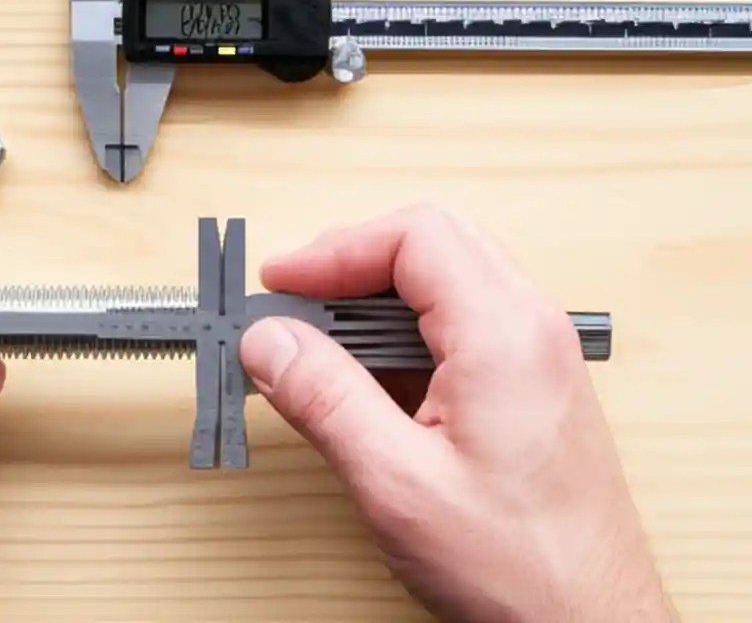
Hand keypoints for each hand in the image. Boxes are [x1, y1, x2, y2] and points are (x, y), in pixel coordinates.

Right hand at [240, 205, 674, 621]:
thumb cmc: (521, 567)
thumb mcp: (397, 483)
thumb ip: (325, 399)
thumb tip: (268, 340)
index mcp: (505, 334)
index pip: (414, 236)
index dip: (334, 250)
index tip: (279, 284)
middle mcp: (530, 329)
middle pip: (430, 246)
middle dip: (349, 265)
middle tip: (290, 306)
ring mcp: (535, 356)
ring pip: (443, 286)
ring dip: (370, 305)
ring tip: (314, 352)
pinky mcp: (528, 387)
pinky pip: (457, 330)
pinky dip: (399, 340)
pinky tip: (361, 387)